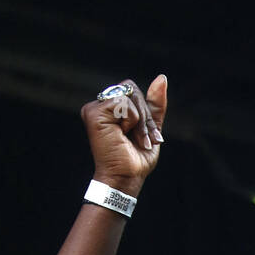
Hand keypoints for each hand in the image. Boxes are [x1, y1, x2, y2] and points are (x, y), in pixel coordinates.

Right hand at [81, 74, 166, 196]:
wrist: (126, 177)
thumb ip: (154, 104)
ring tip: (133, 139)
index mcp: (111, 108)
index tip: (149, 137)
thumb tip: (162, 77)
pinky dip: (130, 121)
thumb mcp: (150, 128)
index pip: (132, 91)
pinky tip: (121, 135)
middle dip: (144, 116)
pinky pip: (123, 104)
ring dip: (139, 121)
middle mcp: (100, 105)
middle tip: (143, 140)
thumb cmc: (136, 159)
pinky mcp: (93, 113)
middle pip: (130, 89)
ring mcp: (94, 108)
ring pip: (128, 95)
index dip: (146, 112)